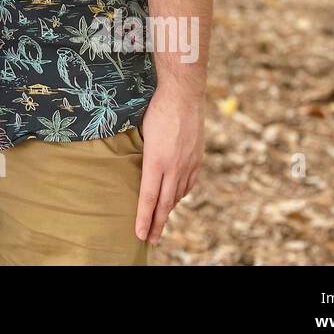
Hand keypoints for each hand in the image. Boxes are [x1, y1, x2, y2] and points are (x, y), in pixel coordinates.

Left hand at [135, 86, 203, 244]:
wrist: (183, 94)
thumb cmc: (156, 109)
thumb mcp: (141, 132)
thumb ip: (141, 154)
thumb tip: (136, 168)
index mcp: (156, 161)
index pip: (148, 197)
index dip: (143, 217)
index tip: (139, 234)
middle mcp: (174, 167)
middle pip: (164, 203)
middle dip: (156, 224)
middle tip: (150, 240)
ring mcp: (188, 164)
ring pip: (177, 195)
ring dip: (168, 211)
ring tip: (160, 223)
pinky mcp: (197, 158)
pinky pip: (189, 183)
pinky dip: (181, 194)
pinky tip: (176, 199)